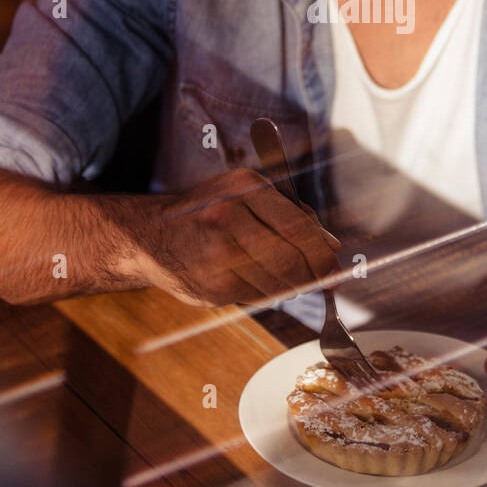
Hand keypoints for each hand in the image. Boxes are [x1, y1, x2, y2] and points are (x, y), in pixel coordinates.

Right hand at [117, 167, 340, 307]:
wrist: (152, 236)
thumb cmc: (210, 212)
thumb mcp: (247, 196)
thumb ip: (292, 215)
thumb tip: (332, 246)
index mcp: (244, 188)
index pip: (297, 227)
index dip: (321, 252)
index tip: (334, 266)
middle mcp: (228, 217)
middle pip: (290, 261)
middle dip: (311, 275)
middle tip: (319, 280)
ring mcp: (217, 254)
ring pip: (276, 284)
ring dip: (288, 287)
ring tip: (279, 276)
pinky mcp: (211, 286)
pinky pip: (257, 297)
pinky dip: (264, 293)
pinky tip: (250, 279)